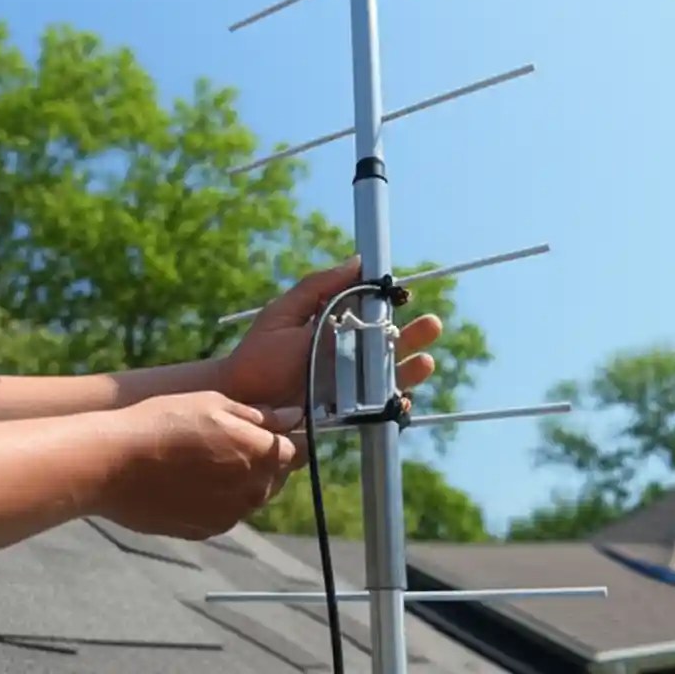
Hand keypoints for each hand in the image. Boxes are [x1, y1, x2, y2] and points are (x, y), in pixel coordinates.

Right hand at [92, 391, 304, 539]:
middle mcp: (253, 490)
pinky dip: (217, 498)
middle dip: (264, 458)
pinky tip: (190, 480)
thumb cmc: (163, 423)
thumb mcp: (214, 403)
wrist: (112, 464)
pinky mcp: (205, 531)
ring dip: (240, 479)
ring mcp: (229, 515)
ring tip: (205, 458)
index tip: (272, 428)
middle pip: (277, 475)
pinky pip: (225, 512)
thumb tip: (292, 416)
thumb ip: (260, 415)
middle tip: (229, 439)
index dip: (288, 437)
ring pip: (250, 496)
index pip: (298, 449)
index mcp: (263, 455)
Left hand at [220, 257, 443, 409]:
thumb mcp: (285, 314)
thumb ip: (319, 287)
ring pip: (390, 375)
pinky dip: (394, 403)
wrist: (242, 403)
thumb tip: (358, 261)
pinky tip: (402, 398)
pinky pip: (378, 408)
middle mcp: (347, 355)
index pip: (370, 312)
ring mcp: (350, 385)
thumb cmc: (259, 356)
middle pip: (388, 343)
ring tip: (426, 362)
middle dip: (413, 335)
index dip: (389, 302)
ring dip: (411, 368)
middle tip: (432, 326)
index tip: (403, 292)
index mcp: (334, 327)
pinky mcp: (348, 413)